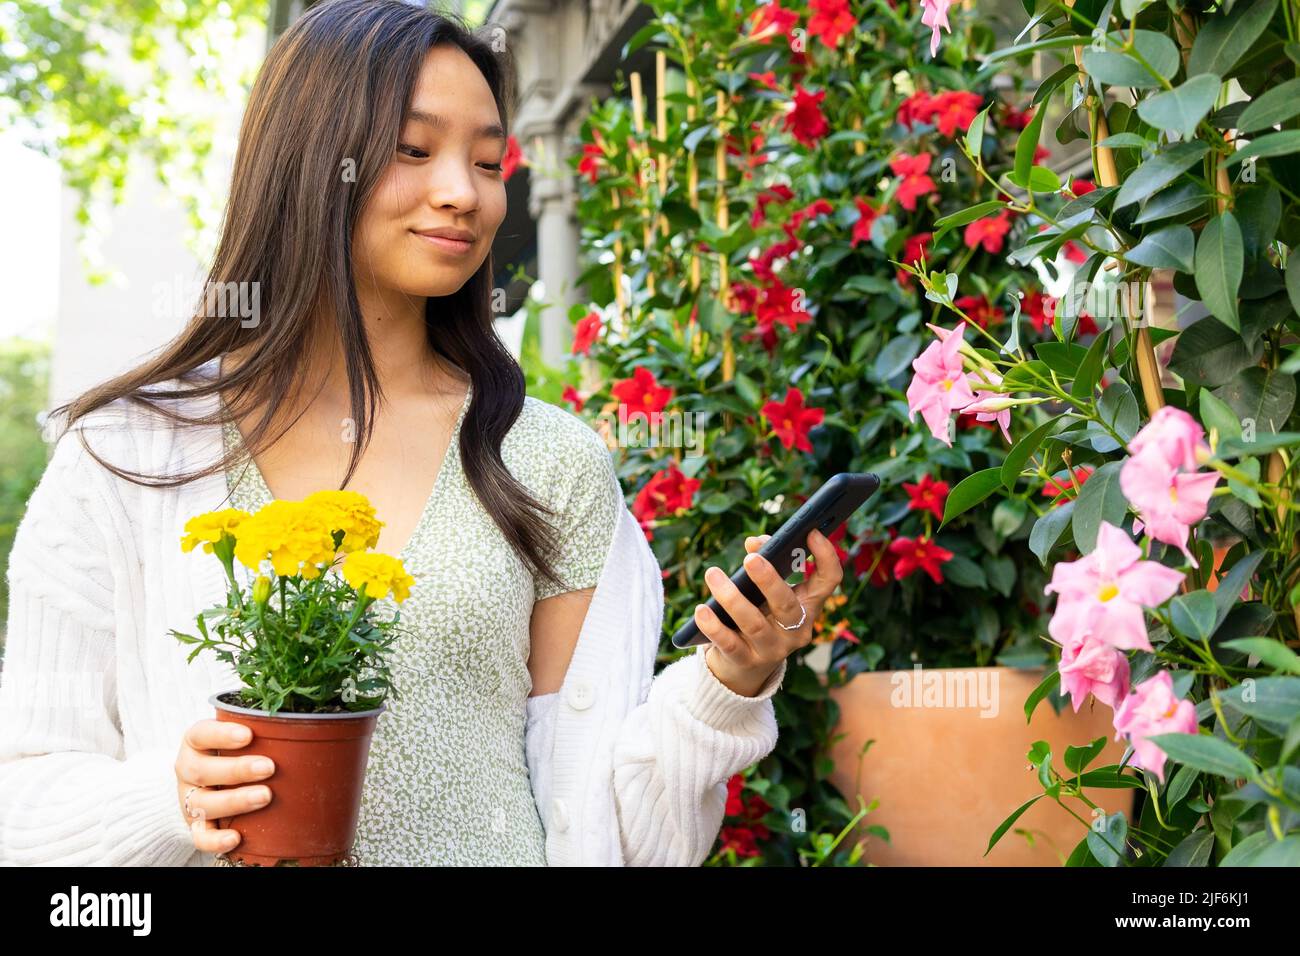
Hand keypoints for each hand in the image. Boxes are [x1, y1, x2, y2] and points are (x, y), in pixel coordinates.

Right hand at [175, 719, 275, 854]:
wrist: (208, 782)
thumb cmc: (235, 752)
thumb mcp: (240, 738)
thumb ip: (262, 734)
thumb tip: (309, 728)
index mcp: (196, 743)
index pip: (202, 734)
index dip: (222, 734)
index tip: (249, 734)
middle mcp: (189, 770)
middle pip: (203, 771)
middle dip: (238, 770)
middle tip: (269, 767)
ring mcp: (189, 799)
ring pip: (203, 804)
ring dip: (235, 801)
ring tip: (265, 796)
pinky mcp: (195, 825)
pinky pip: (200, 837)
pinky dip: (215, 840)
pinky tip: (236, 837)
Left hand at [694, 527, 843, 696]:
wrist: (744, 666)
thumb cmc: (759, 613)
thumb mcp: (765, 591)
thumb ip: (763, 561)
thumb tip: (753, 543)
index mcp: (808, 605)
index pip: (829, 580)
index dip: (826, 556)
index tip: (812, 532)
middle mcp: (797, 629)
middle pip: (787, 603)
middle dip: (768, 580)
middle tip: (750, 558)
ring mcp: (774, 649)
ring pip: (754, 624)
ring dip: (732, 598)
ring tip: (712, 574)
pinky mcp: (748, 663)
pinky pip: (730, 644)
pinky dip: (714, 626)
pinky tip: (701, 610)